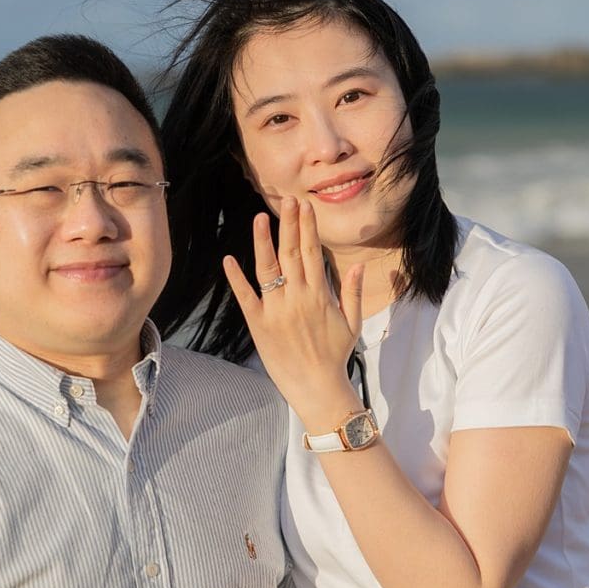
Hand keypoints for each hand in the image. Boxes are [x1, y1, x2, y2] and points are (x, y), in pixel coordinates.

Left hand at [223, 197, 363, 424]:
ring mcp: (276, 310)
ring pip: (268, 268)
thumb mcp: (352, 323)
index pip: (311, 252)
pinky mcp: (259, 324)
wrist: (317, 387)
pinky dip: (236, 278)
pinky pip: (246, 296)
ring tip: (260, 218)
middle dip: (289, 224)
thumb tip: (360, 265)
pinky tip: (228, 260)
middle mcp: (297, 297)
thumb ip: (354, 292)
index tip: (305, 206)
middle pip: (291, 252)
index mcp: (320, 294)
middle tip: (287, 200)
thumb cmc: (335, 356)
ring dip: (263, 241)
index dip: (307, 227)